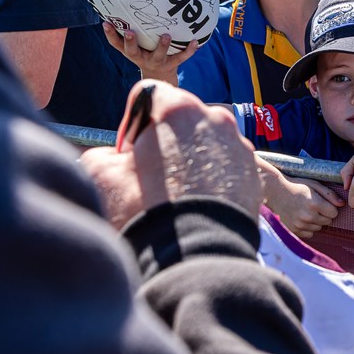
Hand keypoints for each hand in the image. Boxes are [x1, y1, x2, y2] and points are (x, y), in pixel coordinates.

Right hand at [81, 80, 260, 228]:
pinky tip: (197, 207)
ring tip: (177, 197)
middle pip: (181, 121)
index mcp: (178, 108)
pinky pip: (227, 167)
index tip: (127, 155)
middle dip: (164, 143)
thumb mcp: (99, 176)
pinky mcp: (254, 175)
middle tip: (150, 177)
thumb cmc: (149, 213)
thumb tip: (112, 158)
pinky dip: (212, 180)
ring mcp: (239, 146)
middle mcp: (215, 118)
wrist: (199, 258)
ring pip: (206, 144)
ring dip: (189, 162)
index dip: (131, 125)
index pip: (147, 95)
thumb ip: (101, 154)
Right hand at [103, 23, 198, 83]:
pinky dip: (189, 50)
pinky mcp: (172, 64)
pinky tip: (195, 42)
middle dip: (131, 42)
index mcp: (131, 52)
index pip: (116, 44)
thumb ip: (130, 30)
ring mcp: (157, 62)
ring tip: (166, 36)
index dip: (110, 35)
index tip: (105, 23)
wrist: (160, 77)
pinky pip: (181, 57)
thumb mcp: (136, 45)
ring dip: (162, 46)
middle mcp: (141, 58)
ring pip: (158, 56)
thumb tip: (123, 3)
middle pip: (133, 52)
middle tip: (130, 32)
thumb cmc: (146, 53)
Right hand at [263, 173, 343, 237]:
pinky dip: (308, 227)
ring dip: (317, 221)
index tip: (323, 203)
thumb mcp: (314, 185)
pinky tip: (302, 218)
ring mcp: (300, 224)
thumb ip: (330, 195)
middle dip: (324, 214)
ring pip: (319, 228)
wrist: (275, 192)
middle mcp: (308, 216)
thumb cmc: (296, 186)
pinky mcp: (294, 230)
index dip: (330, 207)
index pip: (334, 213)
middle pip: (328, 221)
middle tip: (314, 206)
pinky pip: (310, 233)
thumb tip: (342, 204)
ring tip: (307, 211)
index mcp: (314, 203)